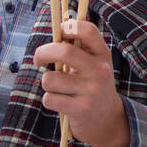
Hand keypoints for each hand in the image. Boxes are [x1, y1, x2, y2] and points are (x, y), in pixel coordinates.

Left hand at [32, 18, 130, 146]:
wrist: (108, 121)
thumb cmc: (92, 86)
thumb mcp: (93, 65)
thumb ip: (78, 48)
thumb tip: (59, 26)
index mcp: (102, 56)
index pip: (88, 31)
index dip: (69, 26)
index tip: (59, 32)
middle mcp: (99, 71)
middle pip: (63, 51)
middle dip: (42, 53)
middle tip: (38, 59)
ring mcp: (91, 91)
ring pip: (50, 79)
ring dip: (47, 83)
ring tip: (58, 88)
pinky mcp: (81, 109)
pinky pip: (49, 98)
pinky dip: (49, 100)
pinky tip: (61, 102)